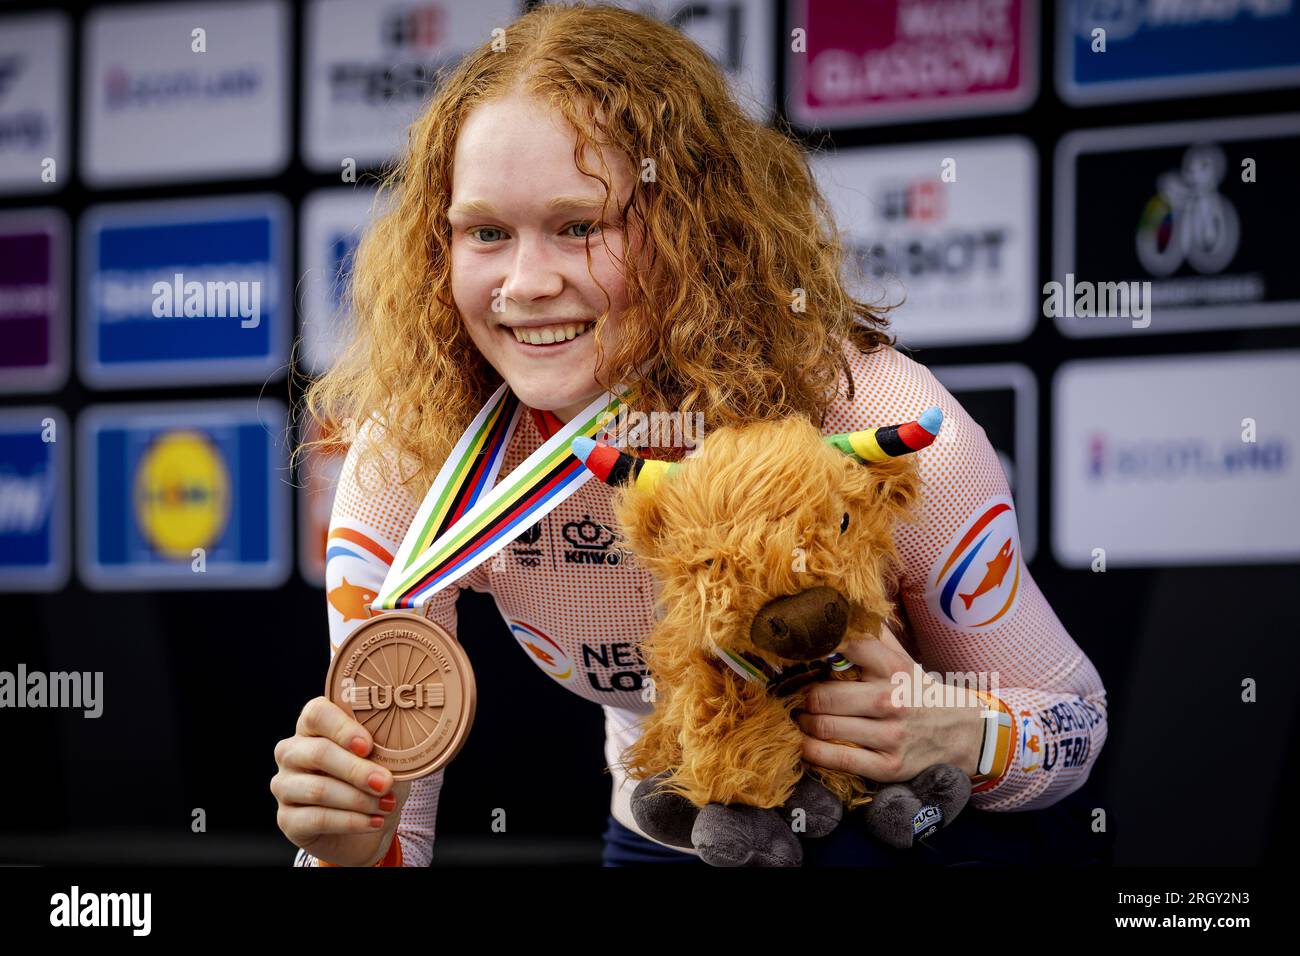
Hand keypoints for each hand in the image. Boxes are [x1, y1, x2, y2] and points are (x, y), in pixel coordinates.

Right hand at [271, 696, 412, 865]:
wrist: (365, 828)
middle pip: (319, 753)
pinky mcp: (287, 819)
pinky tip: (374, 822)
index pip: (317, 714)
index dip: (342, 728)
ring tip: (386, 805)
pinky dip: (351, 821)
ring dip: (358, 799)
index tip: (368, 745)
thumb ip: (386, 746)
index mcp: (313, 727)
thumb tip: (401, 741)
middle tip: (384, 782)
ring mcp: (284, 786)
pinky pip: (317, 819)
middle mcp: (292, 752)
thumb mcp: (385, 759)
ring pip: (318, 789)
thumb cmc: (373, 781)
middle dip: (356, 770)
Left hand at [795, 624, 985, 782]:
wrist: (961, 733)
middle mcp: (891, 700)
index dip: (815, 647)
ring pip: (825, 727)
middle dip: (802, 695)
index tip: (797, 652)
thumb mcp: (903, 658)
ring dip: (803, 722)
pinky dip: (812, 751)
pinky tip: (804, 742)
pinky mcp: (887, 766)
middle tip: (793, 694)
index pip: (846, 647)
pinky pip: (837, 760)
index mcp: (893, 667)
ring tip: (798, 716)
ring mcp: (890, 736)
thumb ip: (873, 634)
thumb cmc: (918, 691)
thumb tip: (843, 603)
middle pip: (823, 696)